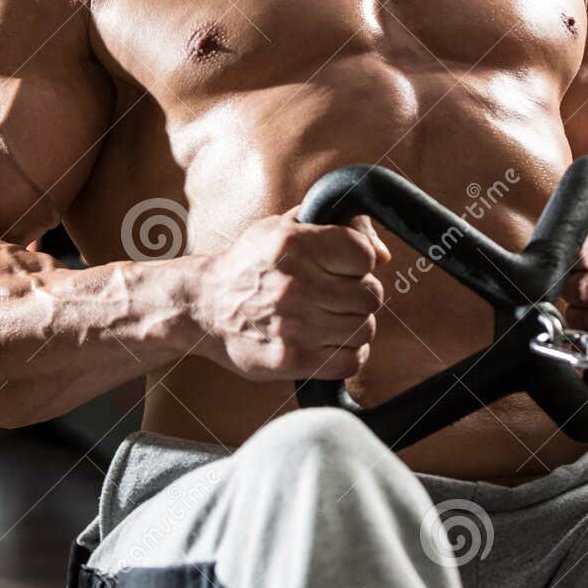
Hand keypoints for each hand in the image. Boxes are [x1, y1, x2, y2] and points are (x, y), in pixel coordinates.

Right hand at [194, 207, 390, 382]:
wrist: (203, 306)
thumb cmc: (252, 263)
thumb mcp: (286, 227)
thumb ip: (341, 226)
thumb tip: (384, 257)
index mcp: (294, 243)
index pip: (364, 256)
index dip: (359, 262)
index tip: (343, 267)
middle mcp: (294, 284)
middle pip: (370, 295)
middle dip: (360, 295)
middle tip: (339, 295)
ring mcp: (293, 325)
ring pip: (365, 329)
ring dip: (355, 324)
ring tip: (332, 318)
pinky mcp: (291, 360)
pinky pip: (351, 361)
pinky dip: (350, 354)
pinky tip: (333, 342)